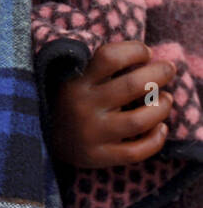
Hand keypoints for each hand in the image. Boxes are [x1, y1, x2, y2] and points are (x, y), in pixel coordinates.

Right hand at [51, 41, 175, 167]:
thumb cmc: (67, 101)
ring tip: (166, 99)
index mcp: (74, 81)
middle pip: (131, 85)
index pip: (109, 57)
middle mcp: (81, 106)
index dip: (134, 50)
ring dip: (161, 107)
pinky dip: (155, 140)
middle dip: (159, 73)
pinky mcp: (96, 156)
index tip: (145, 52)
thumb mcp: (72, 78)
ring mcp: (90, 133)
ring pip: (138, 120)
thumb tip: (145, 54)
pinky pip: (136, 152)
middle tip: (168, 69)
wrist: (38, 139)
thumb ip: (99, 66)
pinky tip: (160, 128)